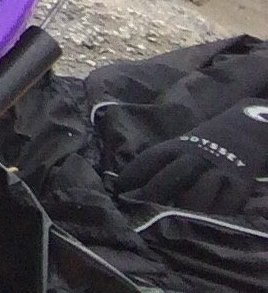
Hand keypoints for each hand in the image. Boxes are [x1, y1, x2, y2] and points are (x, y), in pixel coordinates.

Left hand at [115, 98, 267, 214]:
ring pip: (199, 192)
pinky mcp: (239, 184)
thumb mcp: (175, 149)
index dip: (132, 176)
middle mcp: (194, 158)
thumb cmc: (196, 150)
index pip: (149, 160)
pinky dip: (215, 215)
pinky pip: (227, 204)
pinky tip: (203, 224)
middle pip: (172, 176)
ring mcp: (218, 170)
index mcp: (174, 148)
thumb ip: (156, 166)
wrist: (238, 134)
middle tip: (142, 212)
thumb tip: (123, 188)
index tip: (117, 192)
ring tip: (173, 222)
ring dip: (185, 208)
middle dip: (154, 195)